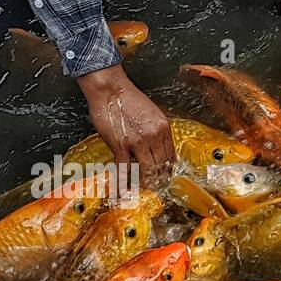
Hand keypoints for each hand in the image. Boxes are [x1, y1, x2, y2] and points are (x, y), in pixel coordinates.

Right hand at [77, 64, 174, 190]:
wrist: (110, 88)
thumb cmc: (128, 98)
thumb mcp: (152, 113)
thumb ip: (156, 130)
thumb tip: (158, 147)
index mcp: (163, 128)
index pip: (171, 155)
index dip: (168, 169)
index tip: (167, 176)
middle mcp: (154, 137)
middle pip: (161, 166)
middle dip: (160, 179)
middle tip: (157, 188)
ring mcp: (138, 143)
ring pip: (147, 170)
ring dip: (146, 183)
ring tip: (144, 191)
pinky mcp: (121, 146)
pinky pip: (124, 170)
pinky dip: (123, 183)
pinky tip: (123, 192)